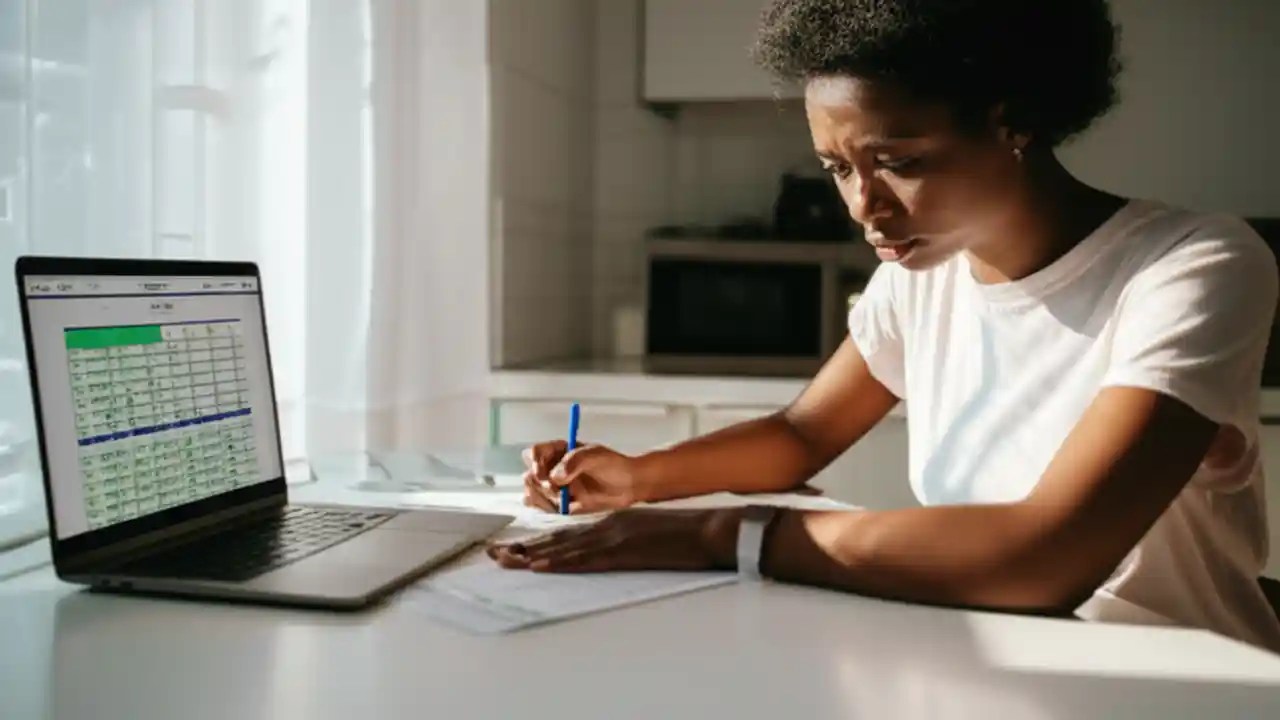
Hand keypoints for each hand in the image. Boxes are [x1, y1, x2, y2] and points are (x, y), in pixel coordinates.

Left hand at [486, 508, 740, 572]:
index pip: (567, 533)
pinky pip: (584, 559)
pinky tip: (540, 566)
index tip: (516, 548)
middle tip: (493, 553)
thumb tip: (614, 551)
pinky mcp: (622, 551)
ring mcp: (612, 538)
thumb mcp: (649, 532)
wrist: (708, 530)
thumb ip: (626, 539)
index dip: (539, 541)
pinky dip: (559, 562)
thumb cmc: (685, 534)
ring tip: (503, 561)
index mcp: (612, 522)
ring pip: (563, 547)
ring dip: (530, 555)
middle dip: (523, 547)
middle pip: (556, 538)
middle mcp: (606, 527)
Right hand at [520, 441, 649, 513]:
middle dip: (539, 483)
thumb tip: (555, 478)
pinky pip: (540, 505)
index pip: (535, 452)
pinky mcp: (559, 502)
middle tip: (555, 488)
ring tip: (561, 498)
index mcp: (559, 450)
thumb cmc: (613, 465)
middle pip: (530, 473)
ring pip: (531, 490)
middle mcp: (552, 467)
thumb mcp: (595, 456)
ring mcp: (555, 486)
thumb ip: (574, 462)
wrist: (628, 485)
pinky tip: (559, 505)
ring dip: (540, 496)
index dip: (534, 461)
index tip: (542, 472)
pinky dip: (544, 507)